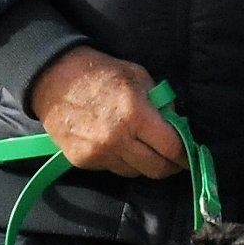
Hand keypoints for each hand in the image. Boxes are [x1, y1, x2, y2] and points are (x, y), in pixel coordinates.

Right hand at [29, 47, 185, 179]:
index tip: (190, 157)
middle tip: (174, 160)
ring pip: (135, 172)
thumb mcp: (138, 76)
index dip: (185, 155)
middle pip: (156, 168)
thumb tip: (175, 124)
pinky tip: (118, 145)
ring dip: (144, 163)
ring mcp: (99, 153)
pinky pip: (113, 169)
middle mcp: (118, 139)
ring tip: (143, 149)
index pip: (171, 147)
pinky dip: (122, 161)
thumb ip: (160, 102)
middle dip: (169, 166)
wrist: (52, 78)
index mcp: (135, 115)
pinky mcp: (84, 161)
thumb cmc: (99, 72)